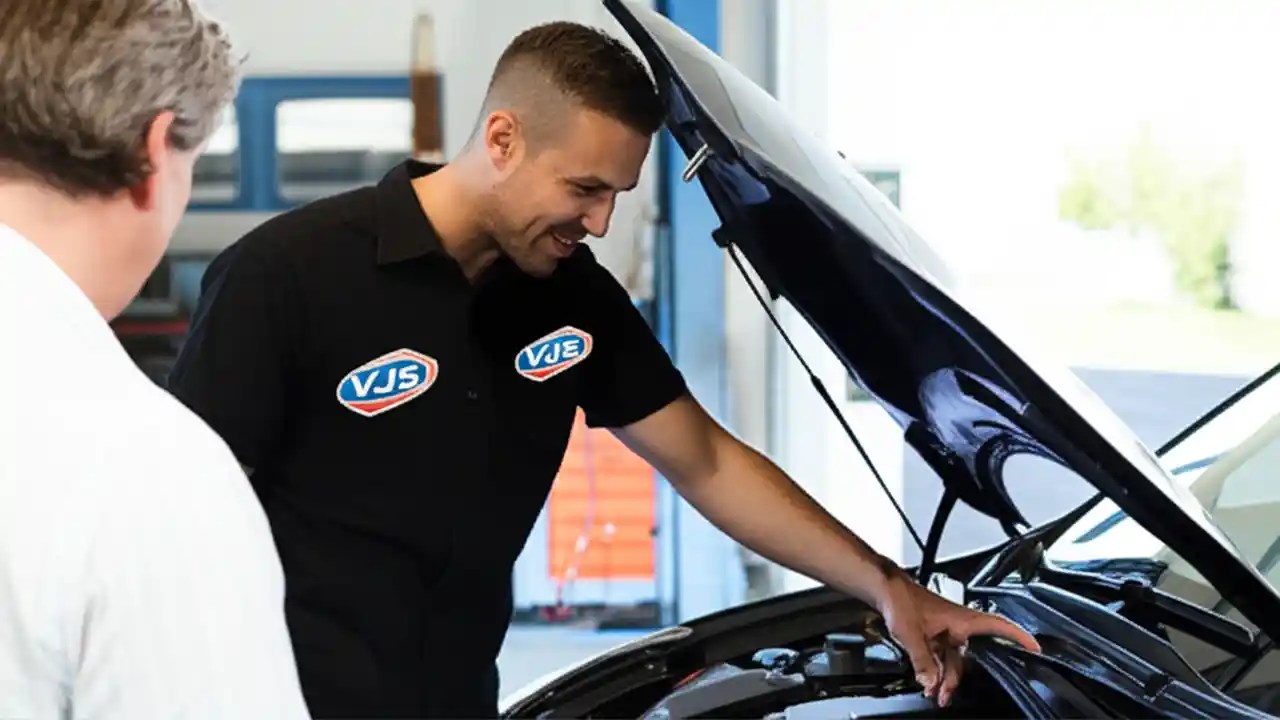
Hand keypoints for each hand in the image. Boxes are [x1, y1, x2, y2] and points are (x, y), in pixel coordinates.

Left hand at [873, 569, 1039, 706]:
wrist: (885, 591)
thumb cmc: (901, 599)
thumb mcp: (911, 633)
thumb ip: (923, 660)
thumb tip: (931, 680)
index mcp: (961, 619)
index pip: (998, 626)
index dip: (1019, 636)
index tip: (1035, 647)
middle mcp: (957, 626)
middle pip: (967, 658)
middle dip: (956, 679)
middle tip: (946, 696)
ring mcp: (945, 632)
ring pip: (952, 661)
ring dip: (943, 678)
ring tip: (934, 694)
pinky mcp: (934, 636)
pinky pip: (940, 658)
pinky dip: (935, 671)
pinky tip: (927, 682)